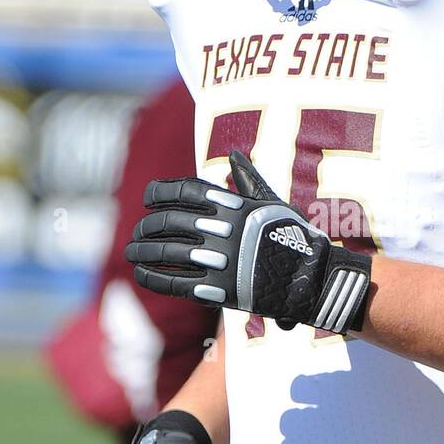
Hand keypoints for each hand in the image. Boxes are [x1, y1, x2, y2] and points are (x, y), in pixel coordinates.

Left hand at [125, 150, 371, 333]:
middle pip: (168, 222)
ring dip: (142, 251)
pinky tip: (140, 275)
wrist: (311, 277)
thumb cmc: (293, 237)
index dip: (159, 193)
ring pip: (165, 252)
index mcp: (232, 205)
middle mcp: (221, 229)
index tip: (147, 199)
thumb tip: (234, 154)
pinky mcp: (218, 289)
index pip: (184, 191)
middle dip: (147, 227)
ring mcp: (218, 260)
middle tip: (137, 233)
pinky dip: (152, 278)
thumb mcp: (273, 203)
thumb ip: (249, 179)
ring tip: (131, 252)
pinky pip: (174, 283)